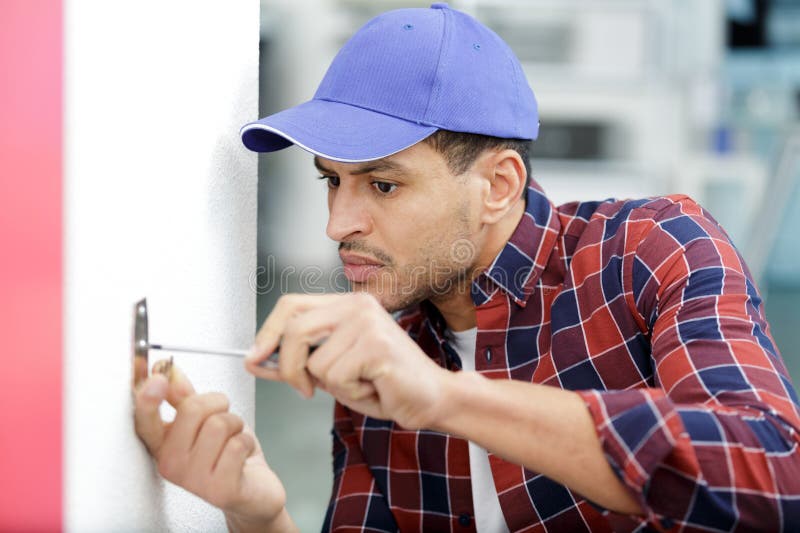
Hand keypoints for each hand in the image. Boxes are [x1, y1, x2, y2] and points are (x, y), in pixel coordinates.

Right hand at [133, 364, 286, 526]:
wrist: (253, 490)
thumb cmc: (229, 456)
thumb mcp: (205, 421)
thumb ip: (184, 397)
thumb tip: (170, 373)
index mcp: (163, 445)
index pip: (144, 420)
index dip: (147, 397)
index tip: (158, 377)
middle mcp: (171, 464)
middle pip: (192, 409)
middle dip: (218, 404)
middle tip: (223, 418)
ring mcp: (193, 480)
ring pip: (219, 424)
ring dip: (236, 424)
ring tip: (234, 440)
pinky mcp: (219, 489)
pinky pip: (238, 443)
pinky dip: (247, 442)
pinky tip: (242, 456)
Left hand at [245, 293, 449, 429]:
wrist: (429, 399)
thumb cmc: (382, 384)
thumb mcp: (331, 373)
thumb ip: (294, 363)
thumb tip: (253, 361)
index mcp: (346, 304)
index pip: (290, 305)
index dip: (266, 333)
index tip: (253, 359)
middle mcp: (357, 305)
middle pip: (294, 330)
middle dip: (288, 368)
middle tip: (304, 390)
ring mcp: (368, 322)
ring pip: (315, 362)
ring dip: (332, 386)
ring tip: (361, 383)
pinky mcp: (377, 345)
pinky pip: (336, 377)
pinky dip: (351, 393)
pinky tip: (373, 387)